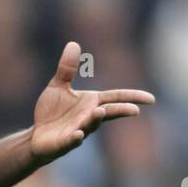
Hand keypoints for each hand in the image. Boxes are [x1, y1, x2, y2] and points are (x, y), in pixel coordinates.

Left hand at [30, 41, 154, 160]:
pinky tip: (78, 135)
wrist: (36, 135)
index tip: (151, 99)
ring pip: (91, 125)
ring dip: (95, 119)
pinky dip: (76, 138)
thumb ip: (67, 68)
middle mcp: (89, 117)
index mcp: (92, 102)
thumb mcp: (58, 86)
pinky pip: (72, 141)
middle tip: (135, 110)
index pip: (116, 98)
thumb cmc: (51, 112)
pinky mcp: (64, 142)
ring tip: (100, 112)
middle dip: (121, 111)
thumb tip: (73, 44)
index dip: (133, 97)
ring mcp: (78, 130)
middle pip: (109, 113)